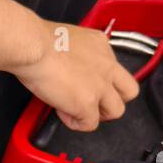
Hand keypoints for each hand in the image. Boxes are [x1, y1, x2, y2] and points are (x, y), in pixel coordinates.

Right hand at [13, 22, 138, 131]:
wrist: (33, 47)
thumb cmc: (38, 40)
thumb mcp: (67, 39)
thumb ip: (76, 54)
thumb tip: (66, 66)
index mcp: (101, 45)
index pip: (114, 67)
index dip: (101, 78)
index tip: (84, 80)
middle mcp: (107, 65)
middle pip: (129, 91)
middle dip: (112, 100)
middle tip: (92, 101)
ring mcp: (100, 86)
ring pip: (116, 111)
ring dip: (97, 114)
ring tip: (76, 110)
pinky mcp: (87, 104)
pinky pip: (89, 124)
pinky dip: (76, 122)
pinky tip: (61, 112)